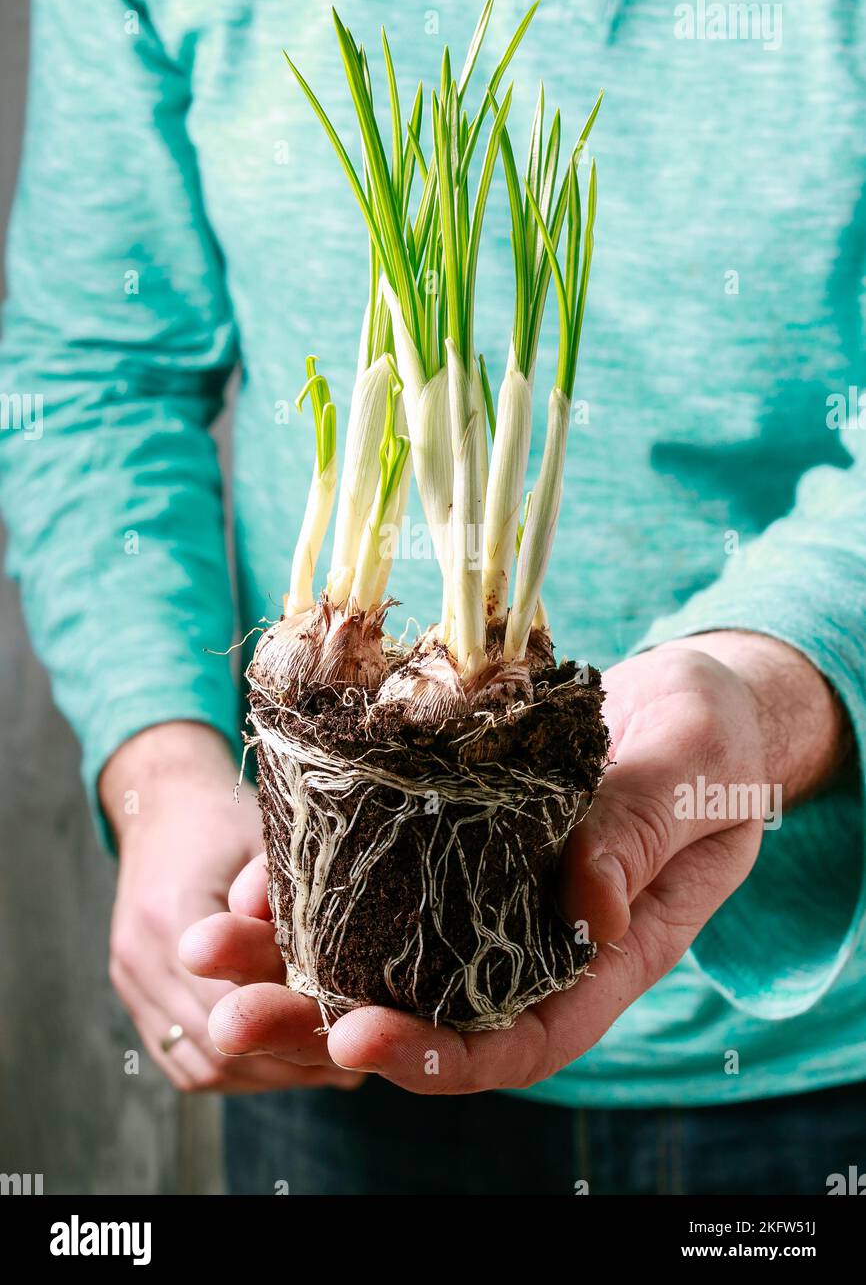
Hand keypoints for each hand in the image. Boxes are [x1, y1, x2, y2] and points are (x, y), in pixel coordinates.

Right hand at [103, 722, 361, 1092]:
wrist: (164, 802)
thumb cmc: (227, 820)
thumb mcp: (270, 846)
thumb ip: (295, 905)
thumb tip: (346, 980)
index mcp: (172, 912)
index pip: (232, 1002)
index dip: (292, 1027)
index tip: (345, 1036)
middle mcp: (140, 955)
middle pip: (214, 1043)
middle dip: (283, 1062)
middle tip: (347, 1068)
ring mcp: (129, 980)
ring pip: (197, 1064)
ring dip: (260, 1074)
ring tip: (320, 1068)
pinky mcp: (132, 994)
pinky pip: (179, 1060)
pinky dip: (230, 1070)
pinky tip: (277, 1062)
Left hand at [187, 634, 845, 1093]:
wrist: (688, 696)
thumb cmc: (712, 740)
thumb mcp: (693, 775)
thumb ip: (643, 837)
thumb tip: (588, 915)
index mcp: (606, 954)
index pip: (521, 1038)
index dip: (439, 1055)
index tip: (358, 1040)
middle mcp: (533, 940)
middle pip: (427, 1012)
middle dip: (324, 1023)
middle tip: (233, 1013)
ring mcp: (487, 892)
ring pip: (384, 953)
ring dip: (290, 960)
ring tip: (206, 945)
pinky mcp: (452, 839)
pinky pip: (377, 877)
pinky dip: (311, 882)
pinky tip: (251, 876)